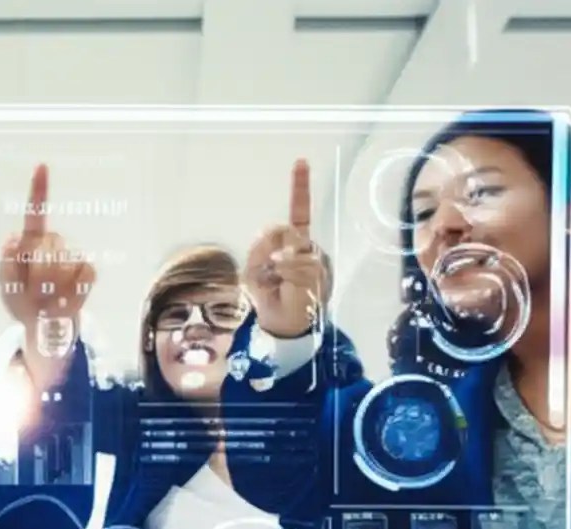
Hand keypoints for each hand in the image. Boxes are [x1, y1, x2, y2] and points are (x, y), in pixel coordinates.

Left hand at [0, 164, 96, 330]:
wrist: (43, 326)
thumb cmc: (21, 299)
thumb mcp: (5, 284)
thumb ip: (7, 264)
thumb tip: (14, 240)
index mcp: (29, 242)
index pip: (35, 213)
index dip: (39, 190)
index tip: (41, 166)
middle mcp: (52, 244)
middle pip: (50, 245)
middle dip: (40, 273)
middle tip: (33, 293)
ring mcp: (71, 257)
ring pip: (66, 263)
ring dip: (54, 286)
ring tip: (45, 300)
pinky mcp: (87, 272)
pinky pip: (84, 275)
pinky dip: (74, 291)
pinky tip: (65, 299)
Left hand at [243, 159, 331, 337]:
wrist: (282, 324)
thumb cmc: (269, 295)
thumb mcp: (253, 270)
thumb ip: (260, 250)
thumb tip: (278, 247)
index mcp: (294, 242)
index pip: (299, 211)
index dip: (300, 187)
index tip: (301, 162)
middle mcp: (309, 247)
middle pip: (288, 228)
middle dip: (268, 247)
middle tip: (265, 269)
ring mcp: (316, 260)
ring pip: (294, 247)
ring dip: (276, 264)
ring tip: (273, 280)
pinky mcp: (318, 274)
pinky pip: (297, 263)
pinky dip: (285, 270)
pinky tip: (281, 280)